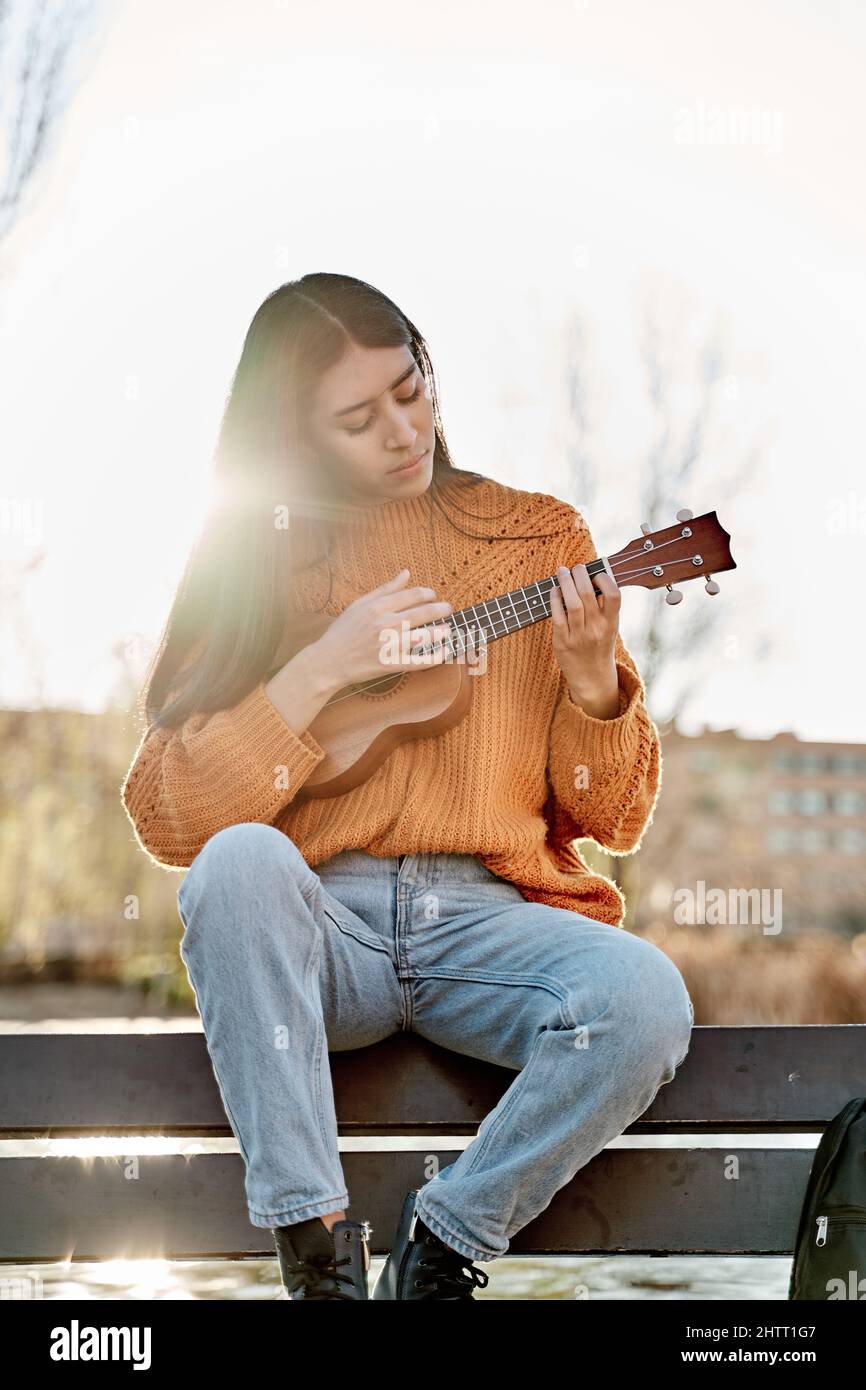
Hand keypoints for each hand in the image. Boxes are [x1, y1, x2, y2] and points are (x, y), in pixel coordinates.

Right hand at [310, 568, 454, 688]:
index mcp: (377, 607)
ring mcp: (388, 645)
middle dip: (440, 609)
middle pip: (422, 613)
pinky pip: (417, 662)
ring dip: (440, 632)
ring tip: (447, 629)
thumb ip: (384, 589)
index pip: (412, 595)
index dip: (428, 593)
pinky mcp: (390, 664)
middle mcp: (385, 624)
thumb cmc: (343, 631)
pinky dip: (433, 658)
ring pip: (423, 636)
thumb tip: (406, 573)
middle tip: (449, 608)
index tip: (433, 595)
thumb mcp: (359, 604)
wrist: (329, 660)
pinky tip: (443, 653)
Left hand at [549, 563, 621, 718]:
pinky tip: (554, 590)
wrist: (592, 679)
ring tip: (563, 572)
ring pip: (572, 603)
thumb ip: (604, 607)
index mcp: (611, 624)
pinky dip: (555, 599)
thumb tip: (592, 578)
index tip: (597, 574)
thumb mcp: (610, 628)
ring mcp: (579, 636)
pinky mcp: (562, 642)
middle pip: (588, 594)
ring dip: (566, 582)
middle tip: (577, 567)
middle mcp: (596, 630)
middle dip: (581, 575)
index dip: (605, 579)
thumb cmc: (600, 647)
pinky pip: (557, 616)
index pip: (613, 595)